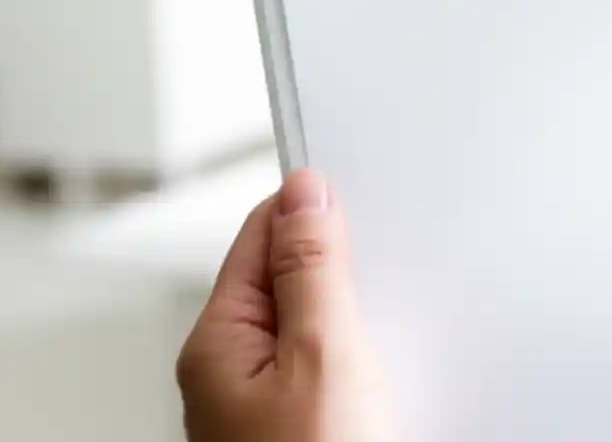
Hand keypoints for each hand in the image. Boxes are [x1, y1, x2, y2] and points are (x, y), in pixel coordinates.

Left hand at [177, 170, 391, 441]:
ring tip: (392, 335)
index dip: (312, 208)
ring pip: (319, 326)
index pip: (261, 237)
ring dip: (358, 318)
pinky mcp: (305, 424)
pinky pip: (334, 368)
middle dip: (344, 267)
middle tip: (388, 276)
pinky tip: (391, 370)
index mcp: (219, 343)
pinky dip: (365, 359)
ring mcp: (269, 401)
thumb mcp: (322, 356)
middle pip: (292, 279)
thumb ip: (313, 271)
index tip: (360, 193)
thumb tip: (305, 194)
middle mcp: (234, 371)